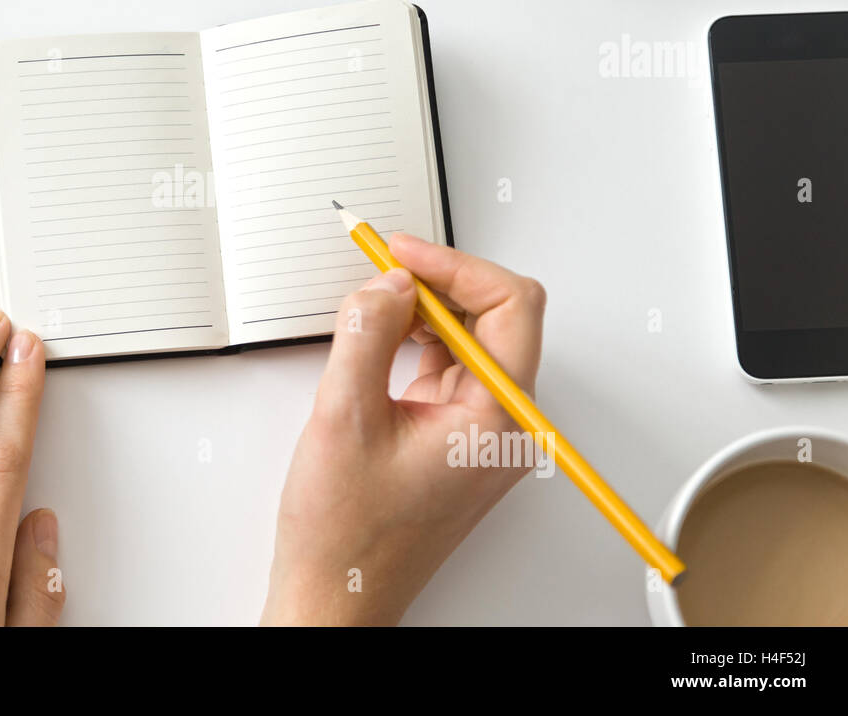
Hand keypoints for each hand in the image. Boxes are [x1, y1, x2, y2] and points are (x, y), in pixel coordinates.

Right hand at [261, 233, 545, 624]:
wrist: (335, 593)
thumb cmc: (346, 533)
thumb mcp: (344, 416)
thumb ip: (367, 334)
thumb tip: (388, 283)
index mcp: (497, 420)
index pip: (512, 307)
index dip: (456, 266)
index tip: (404, 253)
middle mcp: (503, 425)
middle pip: (494, 318)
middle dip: (438, 283)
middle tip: (382, 266)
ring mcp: (481, 433)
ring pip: (469, 340)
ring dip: (423, 311)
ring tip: (370, 302)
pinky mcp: (455, 438)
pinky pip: (447, 368)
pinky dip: (414, 342)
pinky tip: (376, 336)